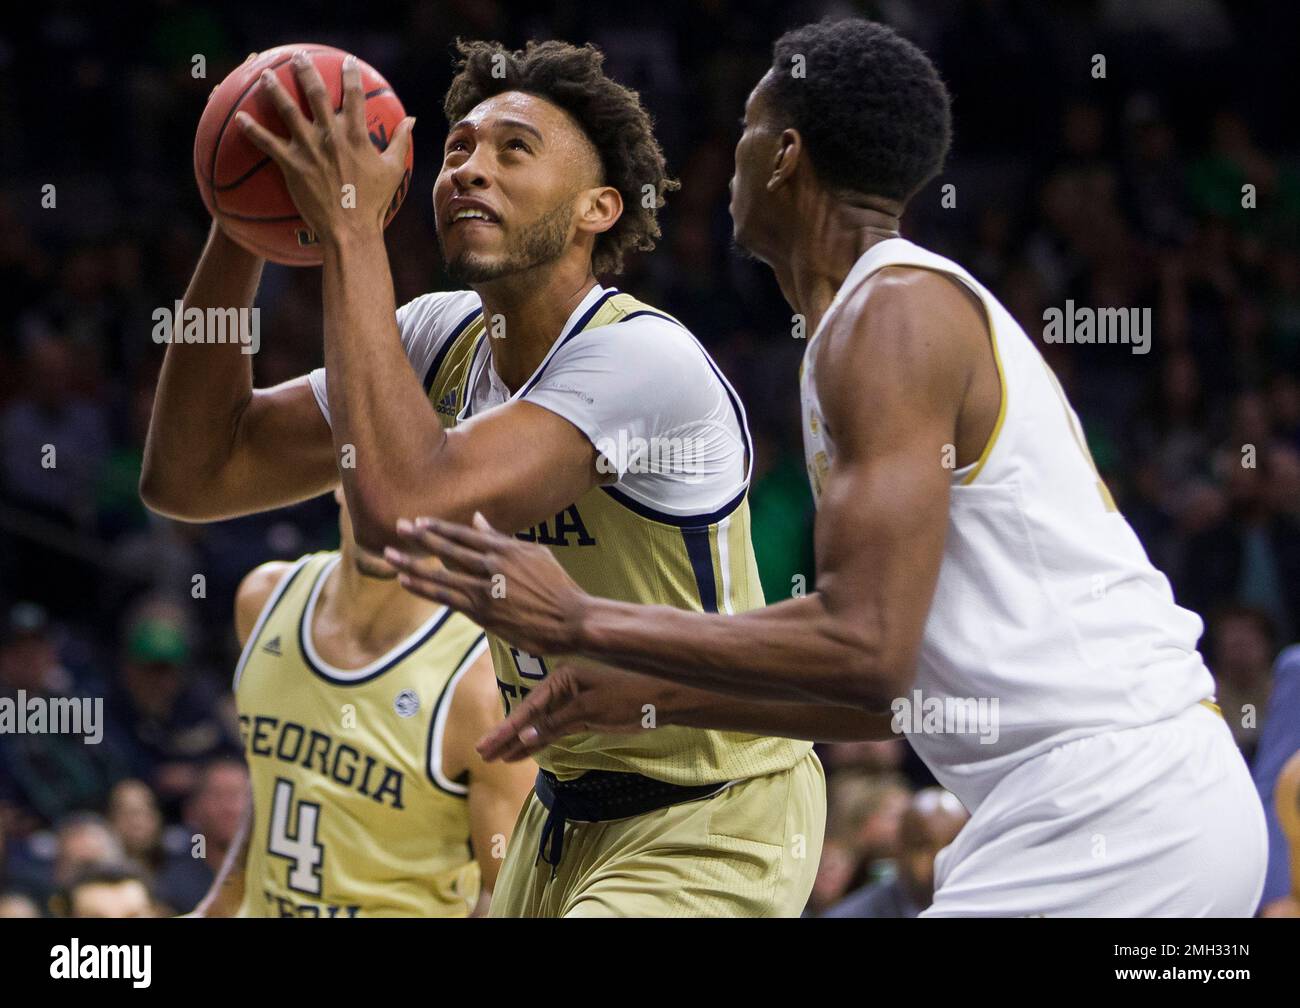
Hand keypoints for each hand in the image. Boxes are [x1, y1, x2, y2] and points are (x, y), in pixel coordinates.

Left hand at [237, 50, 412, 244]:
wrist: (350, 229)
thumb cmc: (374, 202)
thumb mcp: (394, 170)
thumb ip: (401, 142)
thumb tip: (411, 120)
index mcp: (355, 135)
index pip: (354, 96)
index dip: (351, 75)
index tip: (348, 62)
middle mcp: (330, 136)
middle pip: (316, 93)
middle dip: (306, 71)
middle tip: (298, 57)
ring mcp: (309, 149)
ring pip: (287, 110)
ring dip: (274, 89)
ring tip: (265, 74)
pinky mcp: (292, 165)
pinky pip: (267, 143)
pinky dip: (252, 129)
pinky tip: (239, 117)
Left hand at [385, 513, 588, 655]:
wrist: (572, 619)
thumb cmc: (557, 586)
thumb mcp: (535, 554)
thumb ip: (503, 538)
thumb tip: (478, 519)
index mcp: (505, 549)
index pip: (464, 535)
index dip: (439, 528)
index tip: (418, 522)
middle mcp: (492, 565)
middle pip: (448, 549)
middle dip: (420, 538)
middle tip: (397, 527)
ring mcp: (486, 589)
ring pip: (441, 573)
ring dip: (412, 563)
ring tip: (389, 554)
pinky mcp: (483, 612)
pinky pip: (446, 598)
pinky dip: (424, 588)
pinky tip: (406, 581)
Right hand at [474, 661, 671, 761]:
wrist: (665, 696)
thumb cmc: (631, 694)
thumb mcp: (591, 708)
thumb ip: (557, 722)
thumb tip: (526, 735)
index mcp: (563, 676)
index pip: (529, 707)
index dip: (507, 729)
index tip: (486, 746)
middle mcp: (565, 686)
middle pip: (531, 715)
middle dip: (508, 736)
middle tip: (483, 754)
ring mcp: (575, 700)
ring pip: (542, 723)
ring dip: (522, 741)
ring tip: (498, 757)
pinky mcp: (586, 713)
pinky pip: (556, 728)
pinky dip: (541, 740)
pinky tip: (525, 751)